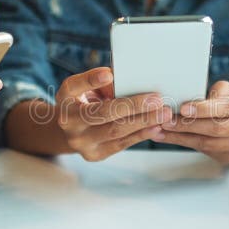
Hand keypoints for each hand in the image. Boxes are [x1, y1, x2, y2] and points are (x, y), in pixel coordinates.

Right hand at [56, 67, 170, 161]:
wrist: (73, 131)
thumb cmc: (86, 101)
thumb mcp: (88, 88)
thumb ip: (104, 83)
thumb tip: (130, 80)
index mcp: (64, 98)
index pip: (74, 86)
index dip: (91, 80)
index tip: (109, 73)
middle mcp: (68, 122)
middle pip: (103, 113)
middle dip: (133, 106)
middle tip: (157, 98)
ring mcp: (80, 142)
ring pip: (115, 131)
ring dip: (143, 121)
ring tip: (164, 113)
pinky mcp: (94, 155)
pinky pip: (121, 144)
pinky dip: (141, 134)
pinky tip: (156, 127)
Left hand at [155, 81, 228, 164]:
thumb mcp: (228, 91)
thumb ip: (213, 94)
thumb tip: (188, 104)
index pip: (227, 108)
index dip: (204, 109)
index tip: (182, 108)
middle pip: (217, 128)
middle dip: (188, 125)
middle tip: (165, 120)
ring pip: (208, 144)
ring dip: (181, 137)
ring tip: (160, 130)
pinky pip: (202, 151)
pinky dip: (183, 143)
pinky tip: (168, 137)